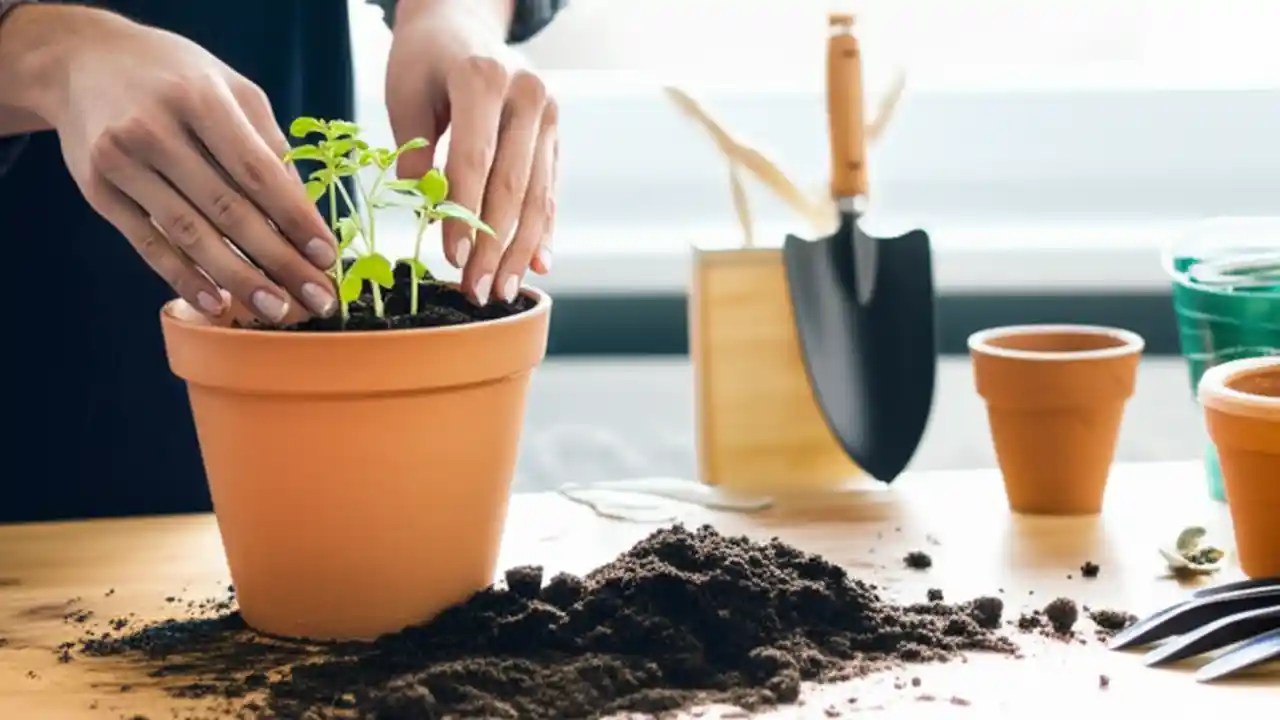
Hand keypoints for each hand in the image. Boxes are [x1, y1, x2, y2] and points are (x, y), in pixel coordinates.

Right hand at [38, 9, 338, 323]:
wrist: (84, 60)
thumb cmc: (178, 78)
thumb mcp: (230, 89)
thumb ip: (269, 146)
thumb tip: (306, 213)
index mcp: (201, 99)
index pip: (258, 172)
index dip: (295, 219)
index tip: (327, 256)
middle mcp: (156, 129)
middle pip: (227, 210)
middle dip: (279, 262)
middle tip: (316, 299)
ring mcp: (121, 161)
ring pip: (189, 233)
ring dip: (238, 279)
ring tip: (277, 310)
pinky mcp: (98, 190)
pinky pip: (147, 243)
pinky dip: (183, 277)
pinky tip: (215, 303)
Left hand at [386, 0, 556, 305]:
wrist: (464, 23)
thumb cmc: (424, 59)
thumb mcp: (405, 93)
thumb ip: (414, 150)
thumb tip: (423, 210)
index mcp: (484, 78)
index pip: (474, 160)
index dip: (464, 215)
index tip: (453, 259)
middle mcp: (527, 95)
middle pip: (512, 185)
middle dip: (496, 245)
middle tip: (479, 290)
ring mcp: (549, 115)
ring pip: (537, 194)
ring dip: (521, 250)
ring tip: (503, 291)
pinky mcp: (555, 134)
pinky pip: (550, 189)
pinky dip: (543, 231)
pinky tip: (539, 266)